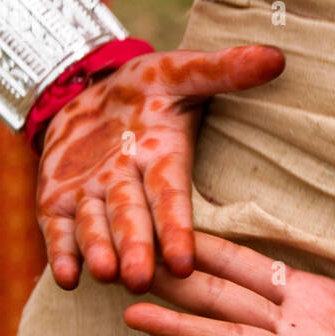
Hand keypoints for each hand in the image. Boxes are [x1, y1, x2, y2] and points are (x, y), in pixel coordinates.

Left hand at [37, 46, 284, 291]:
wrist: (88, 87)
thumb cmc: (144, 84)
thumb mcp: (180, 70)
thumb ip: (223, 69)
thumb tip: (277, 58)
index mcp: (163, 158)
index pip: (170, 196)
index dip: (176, 228)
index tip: (184, 260)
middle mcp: (128, 184)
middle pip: (132, 219)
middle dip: (136, 248)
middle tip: (140, 277)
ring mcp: (92, 195)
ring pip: (95, 228)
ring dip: (98, 251)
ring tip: (104, 273)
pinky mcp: (57, 201)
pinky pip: (59, 230)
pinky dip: (62, 253)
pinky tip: (68, 277)